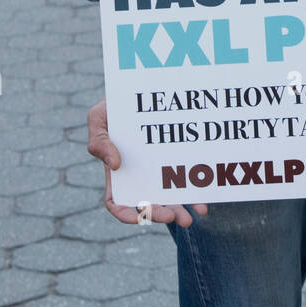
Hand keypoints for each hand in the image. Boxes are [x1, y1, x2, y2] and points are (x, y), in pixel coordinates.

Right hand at [86, 97, 206, 227]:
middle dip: (163, 214)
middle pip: (149, 204)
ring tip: (198, 213)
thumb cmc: (115, 104)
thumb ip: (98, 141)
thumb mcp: (99, 118)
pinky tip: (207, 195)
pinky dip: (196, 190)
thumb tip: (114, 165)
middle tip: (179, 218)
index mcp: (117, 172)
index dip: (127, 214)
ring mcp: (159, 169)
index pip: (117, 201)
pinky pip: (187, 179)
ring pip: (171, 197)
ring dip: (184, 208)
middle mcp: (140, 176)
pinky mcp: (177, 159)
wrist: (141, 89)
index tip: (140, 218)